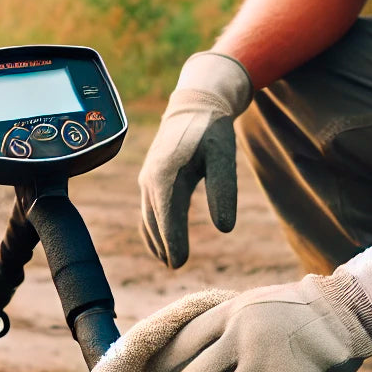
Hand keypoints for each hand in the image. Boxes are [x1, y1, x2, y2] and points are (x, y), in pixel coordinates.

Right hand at [139, 52, 251, 267]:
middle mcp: (151, 179)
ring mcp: (147, 178)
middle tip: (176, 267)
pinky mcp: (150, 177)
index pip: (167, 218)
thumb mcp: (223, 157)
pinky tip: (162, 240)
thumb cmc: (212, 130)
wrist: (195, 103)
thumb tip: (224, 228)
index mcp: (166, 175)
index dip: (173, 242)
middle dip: (164, 246)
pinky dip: (153, 226)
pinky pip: (148, 209)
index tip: (180, 264)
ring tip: (168, 260)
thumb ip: (224, 190)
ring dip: (157, 239)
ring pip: (148, 217)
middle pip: (154, 221)